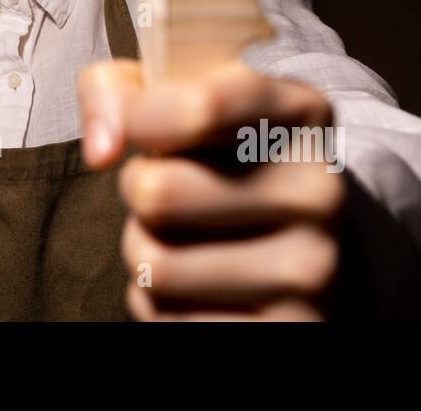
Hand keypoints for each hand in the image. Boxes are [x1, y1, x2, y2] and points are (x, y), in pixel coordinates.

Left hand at [78, 59, 343, 320]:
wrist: (299, 253)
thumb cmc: (219, 163)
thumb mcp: (179, 103)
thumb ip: (120, 91)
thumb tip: (101, 150)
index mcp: (302, 116)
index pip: (201, 104)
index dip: (144, 117)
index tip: (140, 126)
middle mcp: (320, 190)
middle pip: (158, 192)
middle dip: (137, 192)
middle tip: (162, 189)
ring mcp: (311, 270)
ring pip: (156, 263)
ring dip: (142, 250)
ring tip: (180, 236)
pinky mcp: (288, 330)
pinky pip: (169, 318)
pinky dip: (160, 303)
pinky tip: (199, 285)